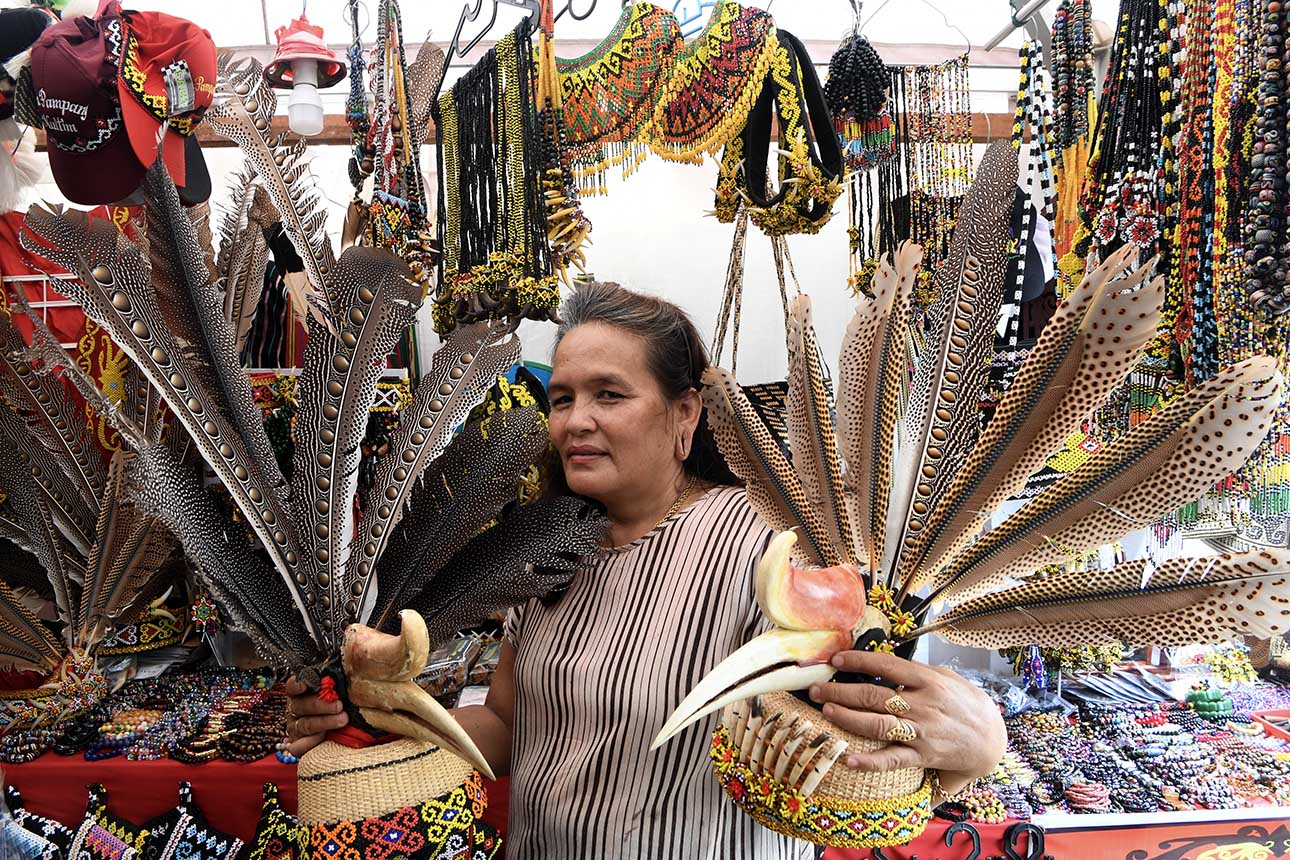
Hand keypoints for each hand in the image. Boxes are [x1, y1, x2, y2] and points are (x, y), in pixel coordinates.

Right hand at [283, 676, 348, 757]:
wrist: (347, 734)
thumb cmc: (344, 707)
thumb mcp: (344, 691)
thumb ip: (344, 679)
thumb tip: (359, 658)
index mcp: (302, 693)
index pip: (293, 686)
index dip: (296, 684)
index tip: (304, 684)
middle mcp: (296, 709)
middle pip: (301, 705)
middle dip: (321, 704)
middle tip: (339, 705)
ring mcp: (296, 728)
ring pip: (304, 724)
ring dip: (324, 722)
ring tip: (342, 719)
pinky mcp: (298, 745)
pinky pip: (299, 746)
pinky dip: (310, 742)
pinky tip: (324, 737)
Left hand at [808, 650, 1004, 790]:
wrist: (992, 739)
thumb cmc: (965, 703)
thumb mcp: (946, 677)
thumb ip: (916, 671)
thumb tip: (881, 661)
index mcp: (928, 681)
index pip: (886, 666)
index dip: (858, 661)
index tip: (835, 660)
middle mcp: (923, 705)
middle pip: (874, 696)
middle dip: (840, 692)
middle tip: (815, 689)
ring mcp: (921, 732)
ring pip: (877, 725)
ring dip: (848, 718)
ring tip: (825, 712)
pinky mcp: (922, 756)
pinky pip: (892, 760)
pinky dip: (869, 761)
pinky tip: (848, 759)